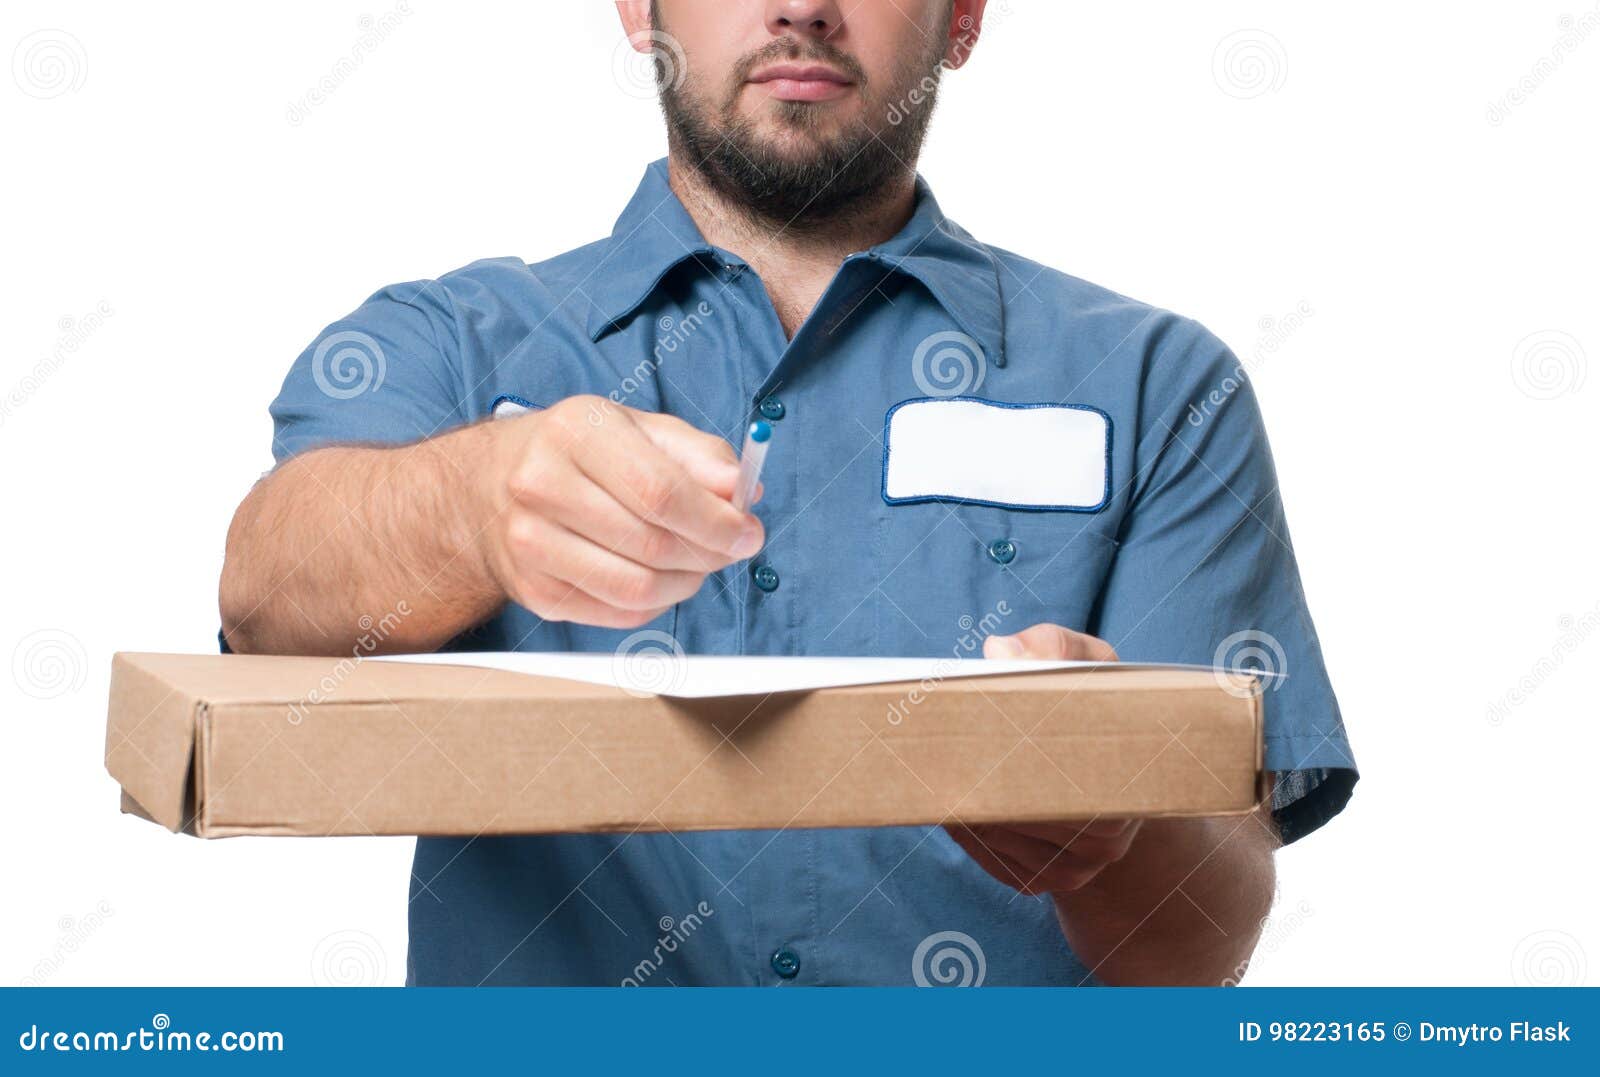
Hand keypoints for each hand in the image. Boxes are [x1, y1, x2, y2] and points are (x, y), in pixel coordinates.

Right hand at [478, 396, 762, 627]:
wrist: (490, 486)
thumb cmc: (580, 453)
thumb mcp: (639, 428)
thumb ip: (698, 454)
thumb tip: (741, 489)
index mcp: (575, 432)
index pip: (660, 491)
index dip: (716, 521)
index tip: (749, 533)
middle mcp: (541, 485)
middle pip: (653, 544)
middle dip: (709, 554)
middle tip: (730, 548)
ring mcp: (530, 543)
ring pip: (638, 588)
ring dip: (686, 583)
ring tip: (696, 562)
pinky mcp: (534, 590)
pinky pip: (620, 613)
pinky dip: (658, 602)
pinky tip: (661, 577)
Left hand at [946, 622, 1139, 894]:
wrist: (1123, 781)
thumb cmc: (1100, 709)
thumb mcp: (1094, 665)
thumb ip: (1053, 647)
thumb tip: (999, 652)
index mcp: (1127, 779)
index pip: (1053, 762)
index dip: (1004, 739)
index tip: (966, 716)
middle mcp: (1107, 838)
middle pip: (1017, 804)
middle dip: (972, 770)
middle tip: (930, 739)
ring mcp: (1076, 870)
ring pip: (995, 833)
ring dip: (960, 798)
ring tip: (932, 761)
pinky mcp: (1041, 883)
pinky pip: (987, 857)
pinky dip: (962, 827)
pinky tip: (952, 796)